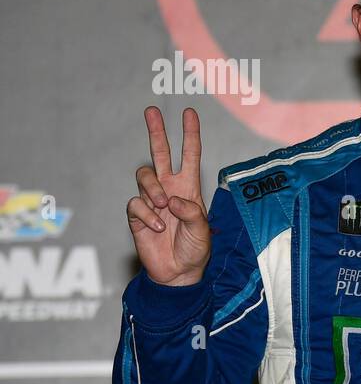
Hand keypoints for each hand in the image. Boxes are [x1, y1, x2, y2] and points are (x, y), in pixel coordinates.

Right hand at [126, 106, 210, 285]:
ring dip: (152, 189)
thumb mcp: (203, 230)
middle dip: (156, 131)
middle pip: (160, 153)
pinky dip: (147, 215)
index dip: (190, 134)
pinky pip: (136, 204)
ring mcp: (151, 200)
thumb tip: (171, 199)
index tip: (190, 113)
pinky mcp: (137, 214)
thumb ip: (192, 213)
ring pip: (144, 176)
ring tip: (164, 207)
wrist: (177, 272)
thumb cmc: (195, 250)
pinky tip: (158, 227)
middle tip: (151, 111)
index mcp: (189, 188)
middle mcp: (169, 189)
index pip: (190, 155)